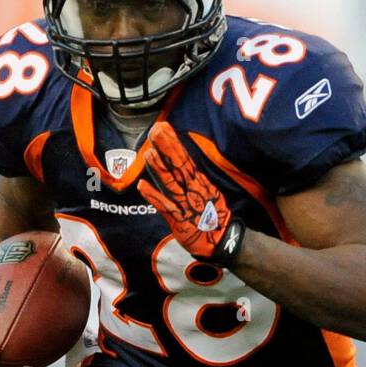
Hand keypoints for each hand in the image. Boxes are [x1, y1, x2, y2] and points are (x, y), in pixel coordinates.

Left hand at [139, 121, 245, 262]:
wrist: (224, 240)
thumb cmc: (211, 218)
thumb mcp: (205, 194)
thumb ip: (192, 180)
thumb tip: (182, 163)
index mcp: (198, 183)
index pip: (184, 159)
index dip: (173, 143)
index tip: (163, 126)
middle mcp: (192, 190)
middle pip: (178, 166)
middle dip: (167, 147)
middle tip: (156, 129)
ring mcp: (186, 204)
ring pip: (171, 183)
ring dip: (159, 168)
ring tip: (149, 152)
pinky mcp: (179, 220)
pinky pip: (164, 207)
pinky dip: (153, 196)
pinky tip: (141, 186)